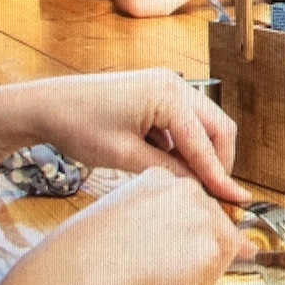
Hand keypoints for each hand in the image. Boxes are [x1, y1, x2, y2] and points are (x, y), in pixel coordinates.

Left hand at [0, 69, 249, 203]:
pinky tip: (173, 168)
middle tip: (217, 194)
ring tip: (194, 185)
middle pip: (217, 126)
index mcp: (169, 95)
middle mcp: (174, 84)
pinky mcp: (157, 94)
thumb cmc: (79, 126)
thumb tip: (197, 190)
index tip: (237, 200)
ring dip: (202, 153)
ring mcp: (167, 86)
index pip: (205, 143)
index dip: (220, 176)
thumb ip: (167, 171)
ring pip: (203, 124)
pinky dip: (184, 145)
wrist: (47, 106)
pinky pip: (184, 122)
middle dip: (219, 161)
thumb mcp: (125, 157)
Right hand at [44, 170, 250, 284]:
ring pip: (205, 268)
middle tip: (143, 267)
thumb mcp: (121, 215)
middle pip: (204, 239)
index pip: (186, 217)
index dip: (167, 245)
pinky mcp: (211, 253)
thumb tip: (214, 246)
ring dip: (177, 284)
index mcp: (162, 179)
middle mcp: (190, 191)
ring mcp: (205, 220)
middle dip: (181, 263)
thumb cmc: (85, 250)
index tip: (142, 251)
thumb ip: (157, 220)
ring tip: (144, 274)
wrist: (81, 268)